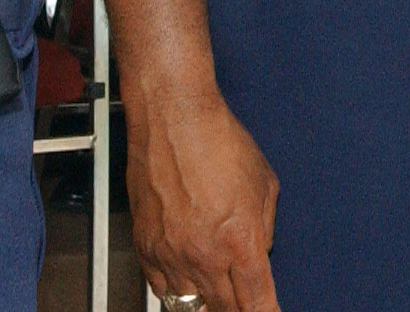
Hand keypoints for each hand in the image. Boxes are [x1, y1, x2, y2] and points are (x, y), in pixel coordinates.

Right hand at [125, 90, 280, 311]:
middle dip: (238, 311)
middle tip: (244, 304)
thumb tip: (259, 249)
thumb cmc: (218, 139)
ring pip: (190, 307)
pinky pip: (160, 289)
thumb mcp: (264, 182)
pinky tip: (187, 287)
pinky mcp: (145, 247)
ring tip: (217, 299)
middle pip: (225, 310)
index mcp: (240, 241)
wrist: (172, 117)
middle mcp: (204, 256)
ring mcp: (171, 255)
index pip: (258, 303)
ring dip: (208, 306)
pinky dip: (176, 293)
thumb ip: (265, 226)